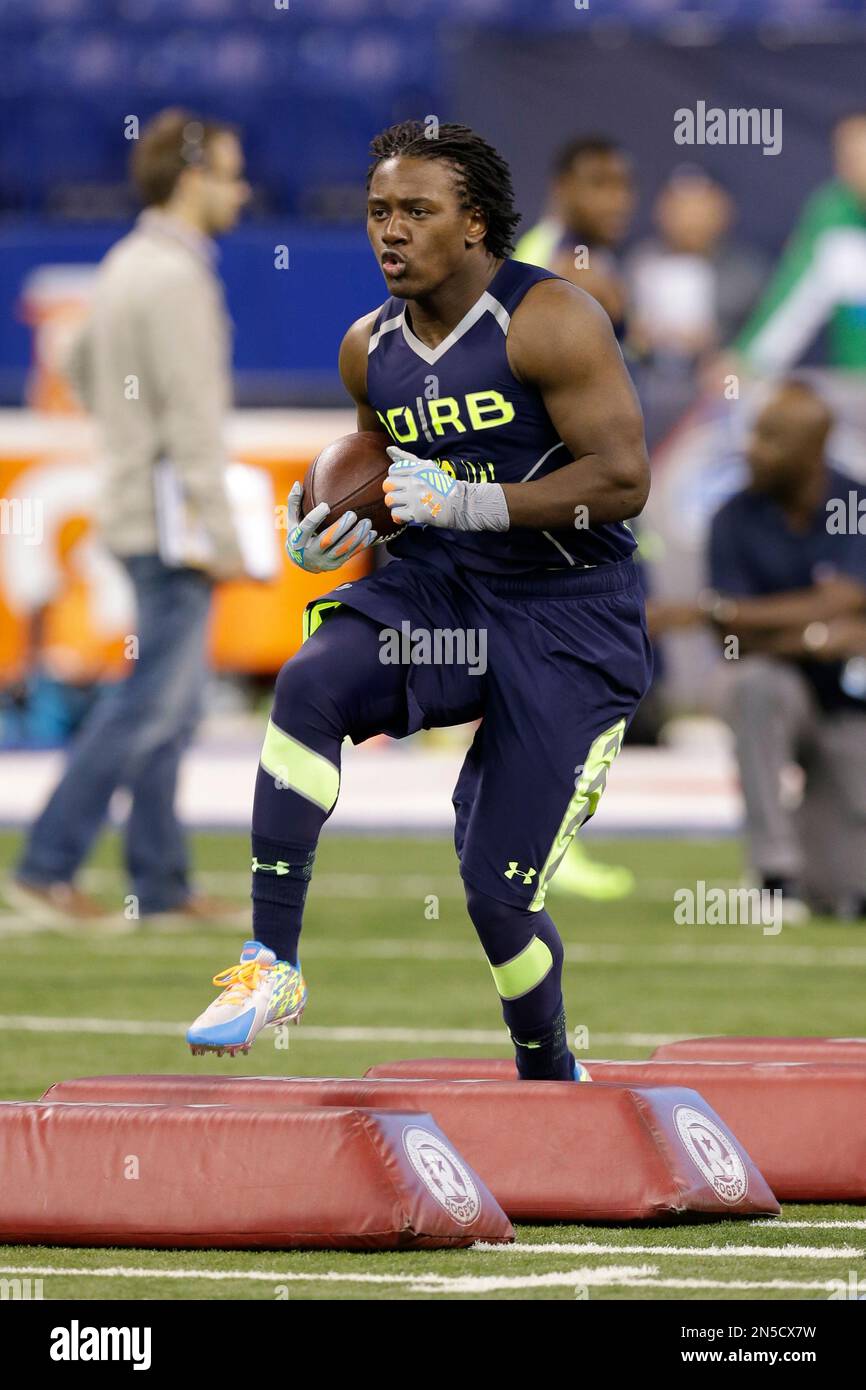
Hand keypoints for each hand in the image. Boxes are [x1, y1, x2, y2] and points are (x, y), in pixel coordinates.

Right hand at [284, 482, 375, 572]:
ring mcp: (325, 561)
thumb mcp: (293, 521)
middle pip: (327, 540)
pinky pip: (352, 553)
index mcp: (298, 540)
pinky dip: (363, 544)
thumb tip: (297, 484)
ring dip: (357, 536)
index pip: (307, 528)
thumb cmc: (298, 535)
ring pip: (343, 549)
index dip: (316, 517)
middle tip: (352, 514)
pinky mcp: (337, 563)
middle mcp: (311, 553)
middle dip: (341, 527)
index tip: (326, 505)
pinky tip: (372, 533)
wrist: (303, 562)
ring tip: (367, 522)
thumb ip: (294, 503)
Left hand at [383, 446, 508, 532]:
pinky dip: (399, 517)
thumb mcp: (427, 467)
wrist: (460, 504)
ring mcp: (415, 498)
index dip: (396, 478)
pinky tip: (406, 515)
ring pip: (390, 500)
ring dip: (395, 504)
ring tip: (404, 505)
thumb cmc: (443, 485)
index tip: (404, 483)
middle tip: (402, 495)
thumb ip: (407, 459)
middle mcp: (415, 481)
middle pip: (388, 485)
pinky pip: (396, 514)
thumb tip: (389, 449)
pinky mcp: (416, 513)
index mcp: (417, 469)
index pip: (392, 470)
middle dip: (392, 490)